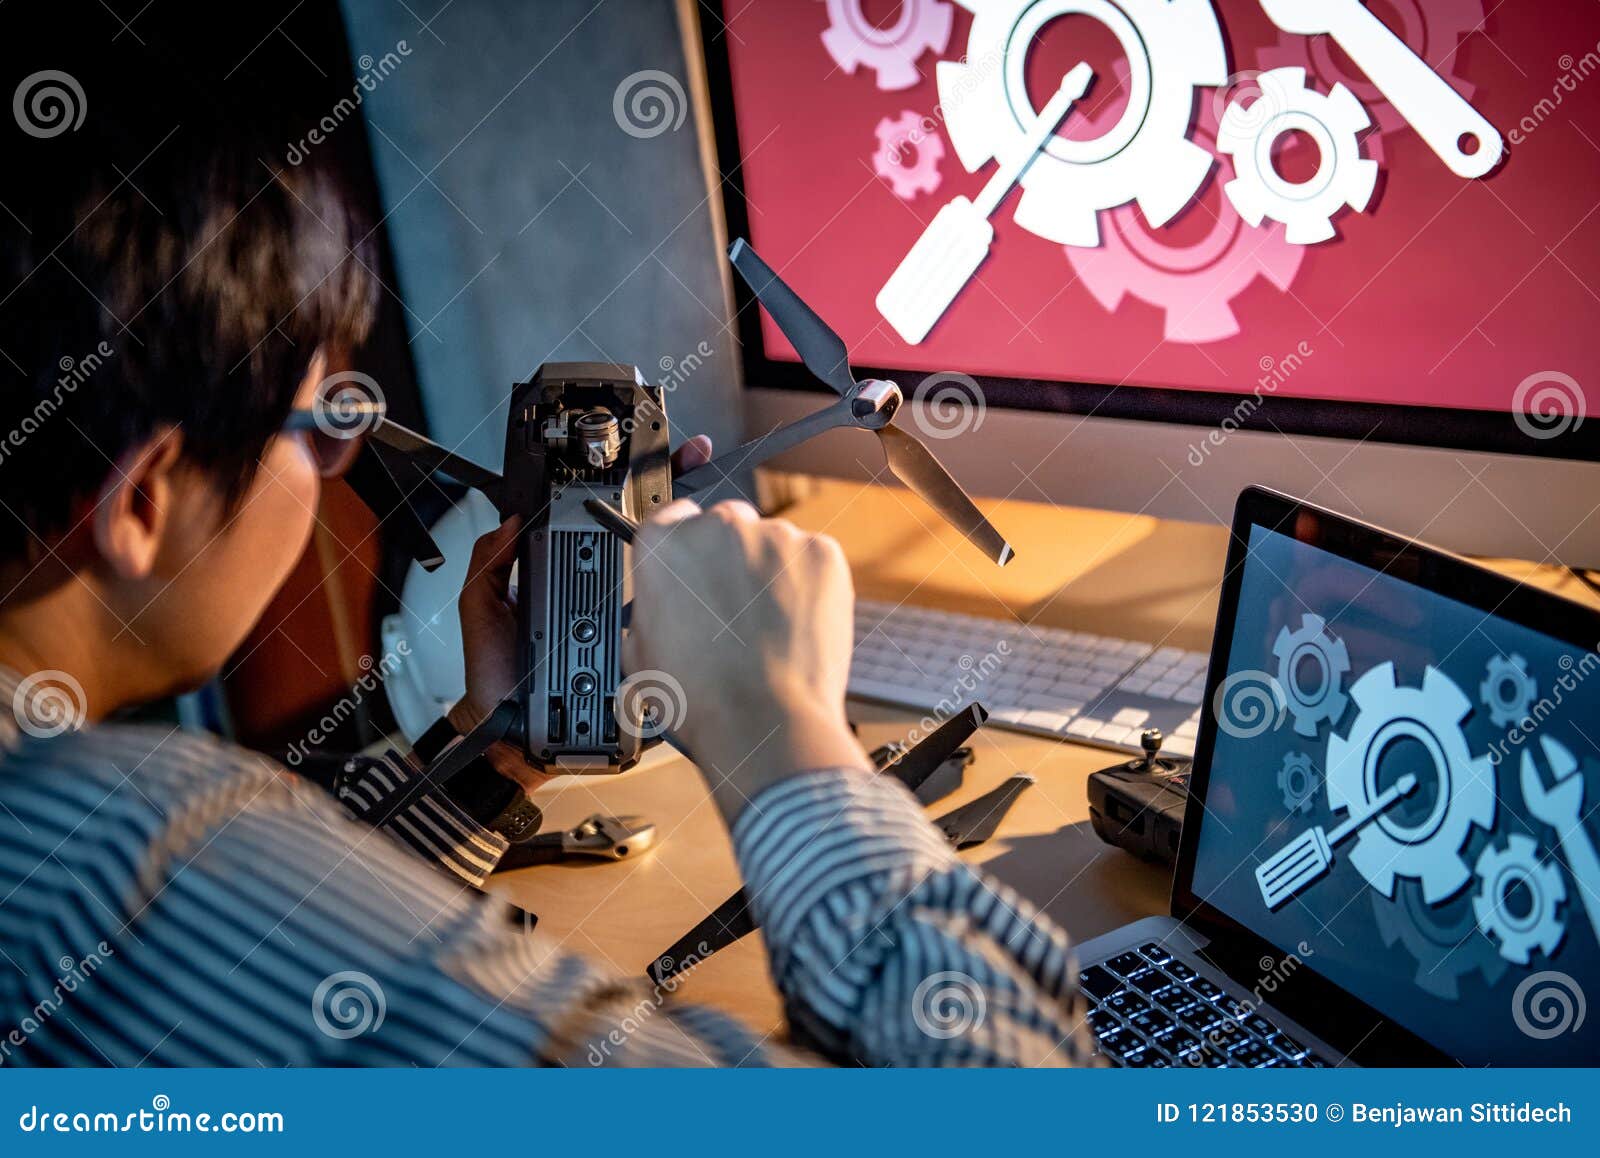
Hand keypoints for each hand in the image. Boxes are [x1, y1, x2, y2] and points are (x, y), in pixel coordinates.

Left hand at [454, 436, 714, 792]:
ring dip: (692, 552)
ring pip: (671, 587)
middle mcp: (607, 603)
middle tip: (696, 463)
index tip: (655, 457)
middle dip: (679, 504)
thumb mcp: (481, 610)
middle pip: (651, 547)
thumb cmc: (495, 679)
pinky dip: (691, 615)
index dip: (629, 493)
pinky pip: (671, 635)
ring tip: (704, 516)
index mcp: (572, 581)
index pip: (604, 528)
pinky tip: (702, 589)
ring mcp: (630, 630)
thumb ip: (489, 563)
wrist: (509, 739)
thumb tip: (508, 520)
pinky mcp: (643, 662)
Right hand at [624, 499, 869, 822]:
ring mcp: (774, 536)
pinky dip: (809, 585)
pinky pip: (812, 559)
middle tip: (734, 608)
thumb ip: (650, 610)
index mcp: (664, 545)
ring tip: (768, 628)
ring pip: (772, 544)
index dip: (687, 546)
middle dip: (730, 559)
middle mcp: (717, 527)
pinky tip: (796, 624)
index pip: (673, 519)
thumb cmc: (702, 699)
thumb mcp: (640, 655)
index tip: (698, 563)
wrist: (763, 720)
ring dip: (771, 573)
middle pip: (726, 525)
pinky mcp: (820, 553)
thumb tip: (662, 607)